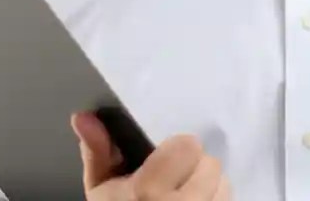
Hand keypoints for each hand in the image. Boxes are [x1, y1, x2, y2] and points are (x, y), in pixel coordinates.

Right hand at [71, 112, 230, 199]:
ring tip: (183, 198)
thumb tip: (84, 116)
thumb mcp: (101, 190)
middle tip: (173, 185)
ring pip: (225, 185)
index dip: (177, 152)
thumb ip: (97, 152)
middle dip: (193, 171)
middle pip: (211, 164)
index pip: (189, 145)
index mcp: (149, 192)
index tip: (164, 164)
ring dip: (208, 188)